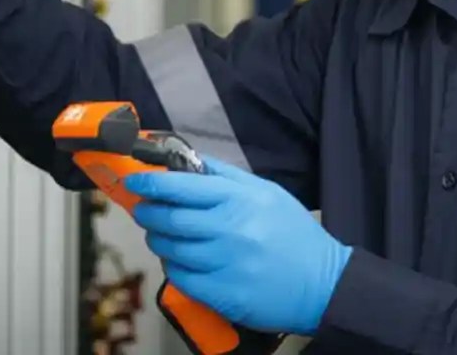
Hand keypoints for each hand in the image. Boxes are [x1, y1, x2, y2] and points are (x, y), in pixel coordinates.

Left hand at [126, 158, 351, 334]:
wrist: (322, 283)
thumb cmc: (293, 234)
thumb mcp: (267, 192)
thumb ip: (226, 176)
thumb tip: (189, 161)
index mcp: (240, 200)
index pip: (182, 187)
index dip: (151, 183)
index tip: (134, 182)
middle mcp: (230, 230)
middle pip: (170, 218)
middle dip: (148, 213)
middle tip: (143, 210)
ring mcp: (225, 264)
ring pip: (171, 250)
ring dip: (160, 240)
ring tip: (164, 235)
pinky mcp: (223, 295)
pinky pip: (181, 278)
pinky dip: (174, 268)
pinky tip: (182, 261)